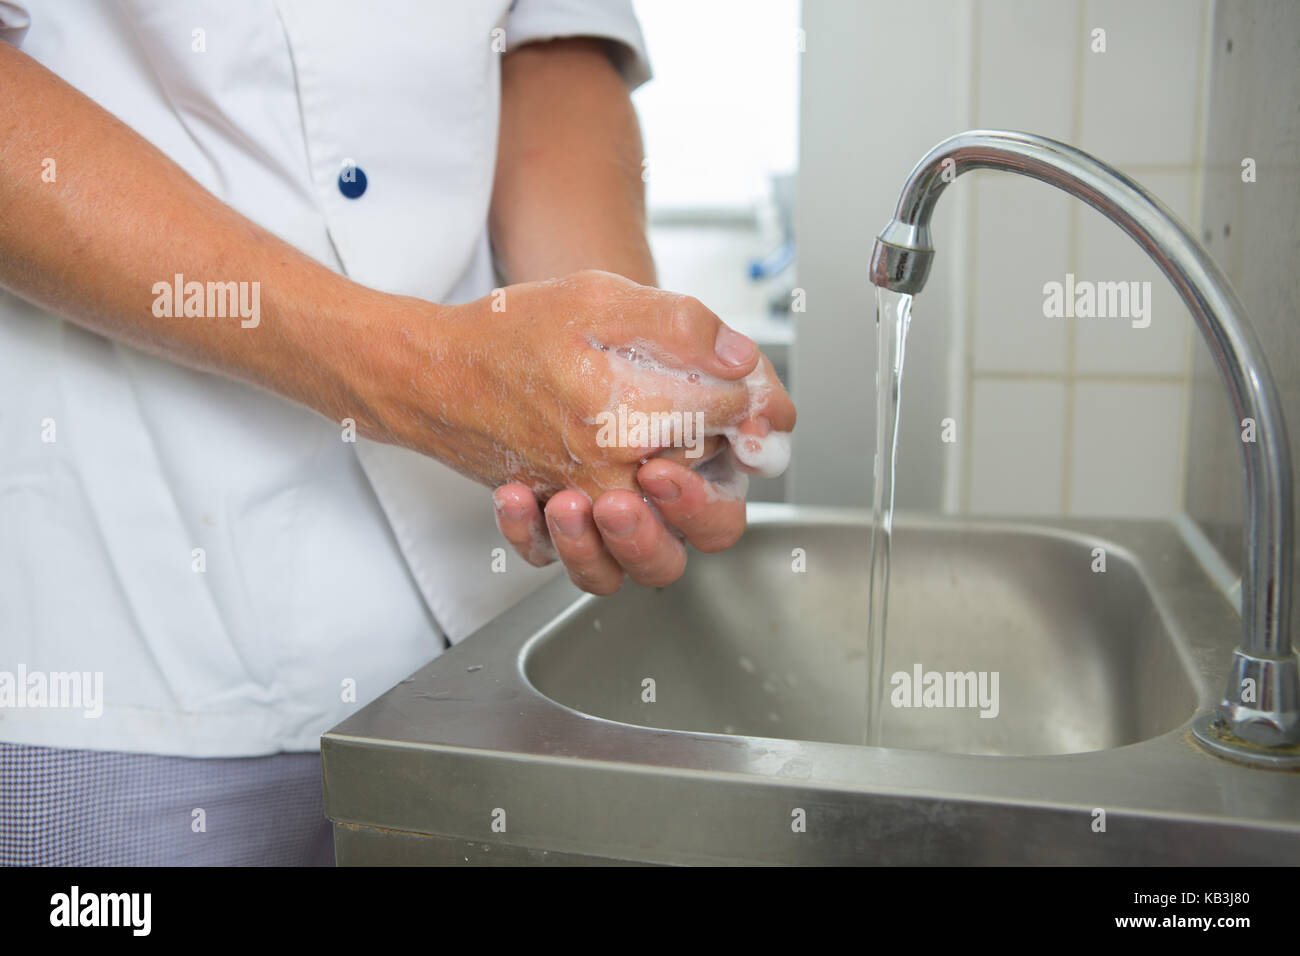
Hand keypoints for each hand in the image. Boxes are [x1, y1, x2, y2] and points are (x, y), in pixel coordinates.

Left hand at [476, 280, 793, 593]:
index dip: (746, 450)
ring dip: (602, 545)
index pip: (747, 457)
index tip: (730, 437)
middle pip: (706, 532)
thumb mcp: (610, 304)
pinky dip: (530, 534)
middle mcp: (655, 479)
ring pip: (625, 569)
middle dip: (690, 513)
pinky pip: (550, 558)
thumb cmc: (543, 329)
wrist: (464, 355)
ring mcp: (604, 510)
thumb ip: (681, 324)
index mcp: (687, 426)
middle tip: (652, 477)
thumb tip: (740, 359)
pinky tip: (514, 495)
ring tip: (569, 502)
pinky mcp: (553, 526)